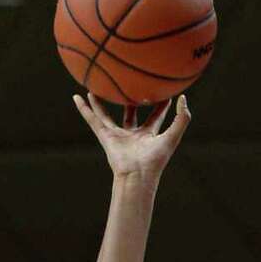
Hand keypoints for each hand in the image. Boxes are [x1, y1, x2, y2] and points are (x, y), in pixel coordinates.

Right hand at [72, 91, 190, 180]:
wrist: (137, 175)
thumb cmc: (156, 160)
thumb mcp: (173, 136)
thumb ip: (182, 119)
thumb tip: (183, 98)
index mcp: (149, 136)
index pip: (156, 116)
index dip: (160, 104)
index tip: (163, 90)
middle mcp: (133, 135)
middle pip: (131, 113)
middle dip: (132, 100)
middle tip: (132, 85)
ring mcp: (117, 136)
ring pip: (107, 114)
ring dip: (101, 102)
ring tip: (97, 87)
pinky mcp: (105, 136)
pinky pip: (92, 119)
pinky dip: (84, 109)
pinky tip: (77, 97)